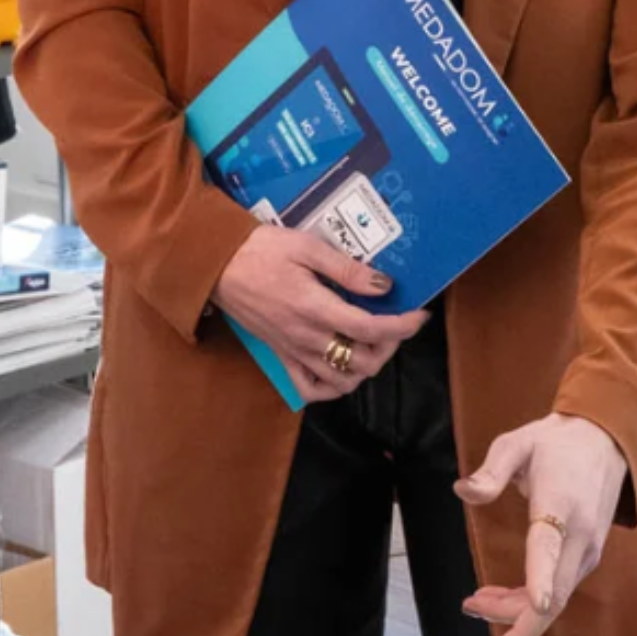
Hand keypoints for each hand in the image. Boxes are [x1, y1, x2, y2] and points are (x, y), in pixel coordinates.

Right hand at [213, 223, 428, 401]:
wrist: (217, 264)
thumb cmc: (260, 249)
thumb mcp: (306, 247)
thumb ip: (346, 269)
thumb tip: (383, 286)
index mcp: (314, 308)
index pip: (370, 329)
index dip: (402, 326)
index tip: (419, 315)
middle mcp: (306, 337)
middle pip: (362, 361)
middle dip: (390, 345)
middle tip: (395, 322)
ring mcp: (292, 351)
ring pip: (343, 380)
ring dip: (367, 366)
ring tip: (372, 342)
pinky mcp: (280, 356)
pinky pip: (311, 388)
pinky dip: (334, 386)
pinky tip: (343, 366)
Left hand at [455, 413, 627, 635]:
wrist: (603, 441)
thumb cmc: (555, 442)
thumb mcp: (517, 443)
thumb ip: (492, 471)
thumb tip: (464, 491)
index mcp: (560, 507)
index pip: (551, 550)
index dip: (542, 580)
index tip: (536, 606)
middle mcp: (580, 538)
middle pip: (553, 595)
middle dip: (513, 617)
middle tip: (469, 607)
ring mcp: (587, 552)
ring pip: (554, 600)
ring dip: (515, 611)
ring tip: (474, 602)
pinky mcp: (586, 557)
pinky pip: (557, 590)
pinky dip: (528, 601)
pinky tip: (499, 596)